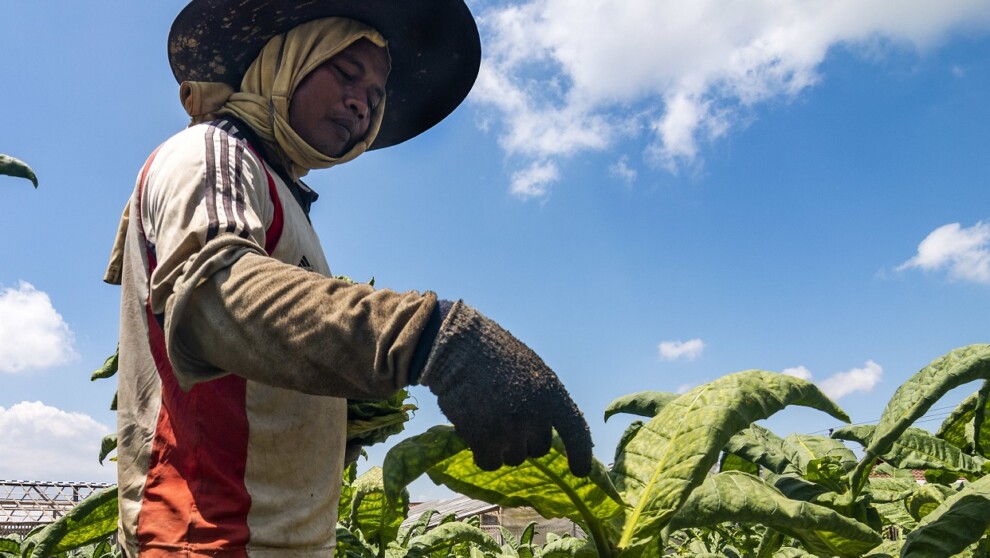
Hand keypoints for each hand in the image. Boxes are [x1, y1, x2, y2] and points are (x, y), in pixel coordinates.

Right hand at [419, 301, 592, 475]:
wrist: (459, 347)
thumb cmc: (495, 355)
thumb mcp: (531, 372)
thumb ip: (543, 402)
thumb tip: (545, 432)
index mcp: (553, 395)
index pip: (576, 433)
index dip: (580, 455)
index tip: (579, 471)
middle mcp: (536, 416)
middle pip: (537, 450)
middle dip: (524, 441)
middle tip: (505, 419)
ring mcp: (510, 430)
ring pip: (513, 458)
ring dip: (501, 447)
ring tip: (486, 418)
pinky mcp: (484, 440)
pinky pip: (490, 463)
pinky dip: (483, 454)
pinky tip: (474, 432)